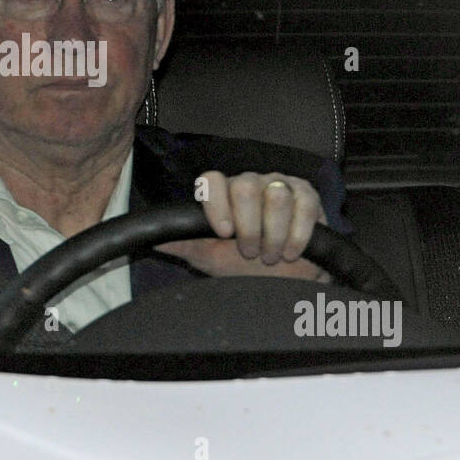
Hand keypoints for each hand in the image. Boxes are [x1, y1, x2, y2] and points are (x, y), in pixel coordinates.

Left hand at [155, 171, 330, 281]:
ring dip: (274, 234)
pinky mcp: (307, 194)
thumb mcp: (209, 256)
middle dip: (249, 227)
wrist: (283, 279)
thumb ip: (183, 243)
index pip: (212, 181)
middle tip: (250, 252)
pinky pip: (304, 204)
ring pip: (276, 197)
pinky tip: (293, 252)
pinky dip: (298, 233)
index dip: (216, 204)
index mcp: (223, 193)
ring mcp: (279, 185)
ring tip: (271, 255)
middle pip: (245, 187)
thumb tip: (152, 239)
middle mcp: (250, 182)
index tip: (224, 233)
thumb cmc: (244, 264)